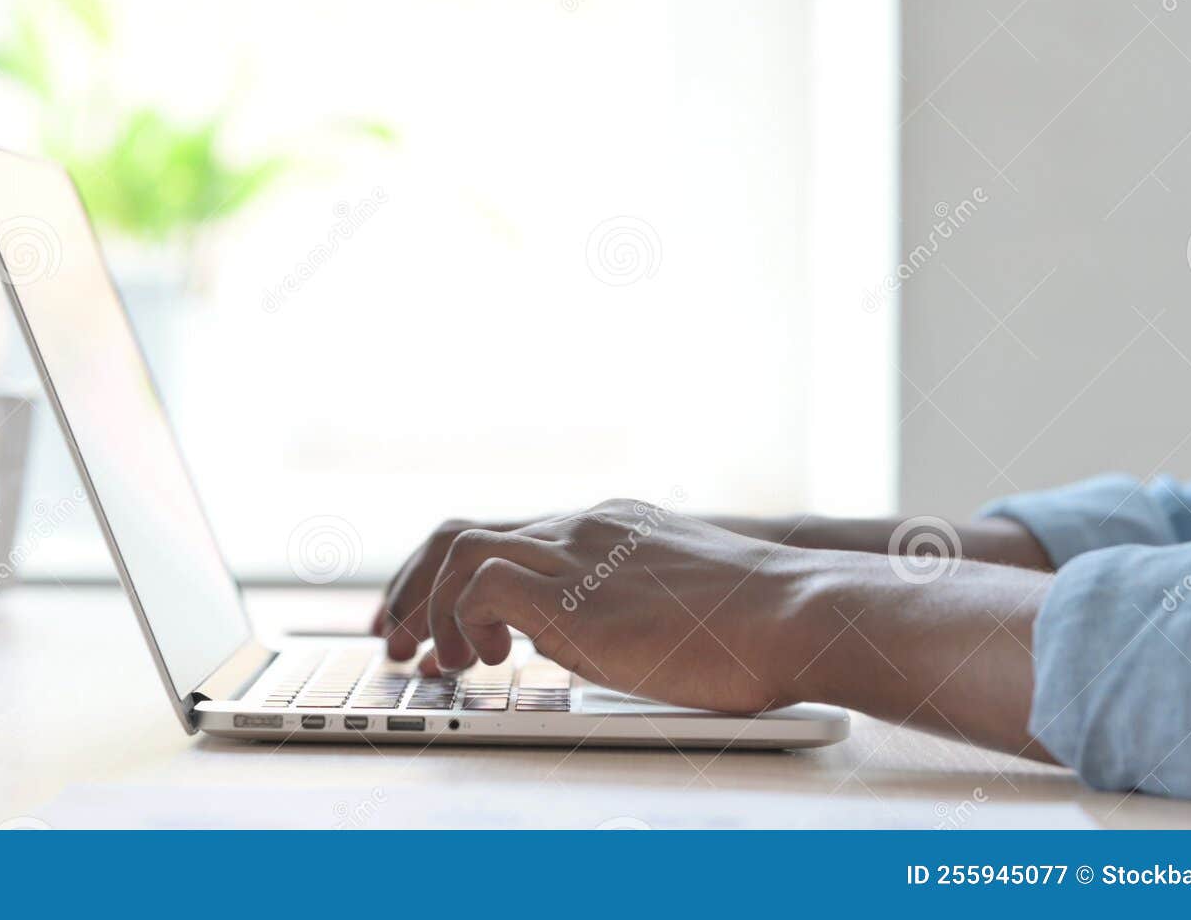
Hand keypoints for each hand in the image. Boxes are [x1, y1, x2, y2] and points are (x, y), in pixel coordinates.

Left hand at [377, 499, 813, 713]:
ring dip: (426, 606)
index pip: (502, 534)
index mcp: (603, 526)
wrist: (798, 612)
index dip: (449, 577)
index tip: (426, 618)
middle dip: (411, 586)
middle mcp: (580, 528)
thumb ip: (617, 605)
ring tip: (432, 661)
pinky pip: (480, 585)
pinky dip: (463, 622)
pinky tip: (489, 663)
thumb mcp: (673, 601)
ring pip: (456, 547)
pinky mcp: (573, 594)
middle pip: (460, 532)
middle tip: (393, 638)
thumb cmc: (756, 623)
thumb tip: (574, 638)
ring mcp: (574, 554)